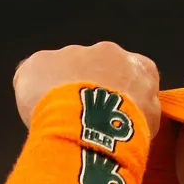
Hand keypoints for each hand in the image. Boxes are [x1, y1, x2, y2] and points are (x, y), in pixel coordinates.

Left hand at [13, 42, 160, 135]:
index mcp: (138, 66)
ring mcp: (72, 53)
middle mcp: (107, 51)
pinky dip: (33, 94)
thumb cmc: (126, 132)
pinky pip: (33, 76)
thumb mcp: (151, 124)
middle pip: (94, 69)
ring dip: (60, 91)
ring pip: (62, 71)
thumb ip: (143, 110)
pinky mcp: (41, 61)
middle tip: (82, 119)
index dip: (119, 93)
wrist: (93, 129)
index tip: (111, 111)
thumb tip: (133, 116)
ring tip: (59, 122)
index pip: (132, 74)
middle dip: (87, 89)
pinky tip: (37, 116)